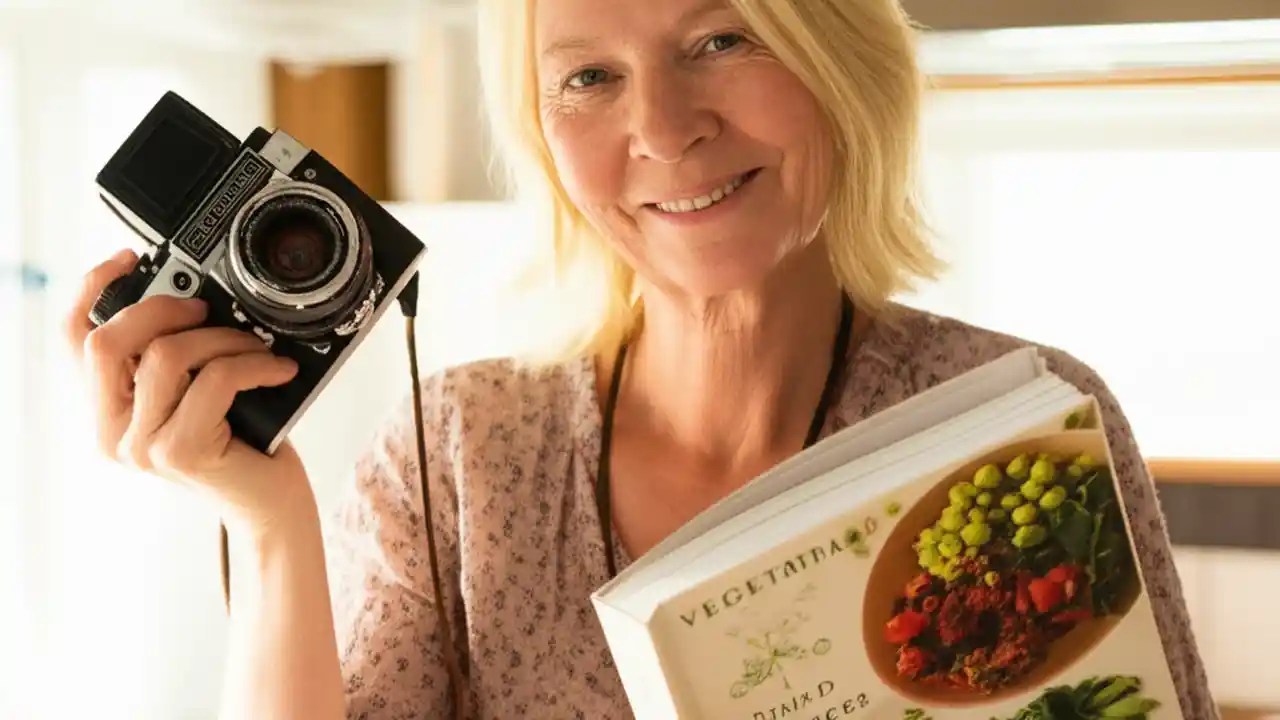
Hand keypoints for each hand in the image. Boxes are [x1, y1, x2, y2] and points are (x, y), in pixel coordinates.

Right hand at [64, 249, 314, 535]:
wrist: (268, 501)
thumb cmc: (239, 439)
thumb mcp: (194, 389)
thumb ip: (171, 353)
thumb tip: (188, 293)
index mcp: (106, 408)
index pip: (75, 339)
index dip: (92, 289)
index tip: (131, 258)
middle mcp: (111, 430)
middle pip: (109, 341)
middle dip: (164, 308)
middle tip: (209, 310)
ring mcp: (142, 445)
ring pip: (166, 355)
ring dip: (222, 338)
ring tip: (257, 348)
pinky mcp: (181, 452)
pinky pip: (214, 380)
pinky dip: (253, 364)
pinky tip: (277, 370)